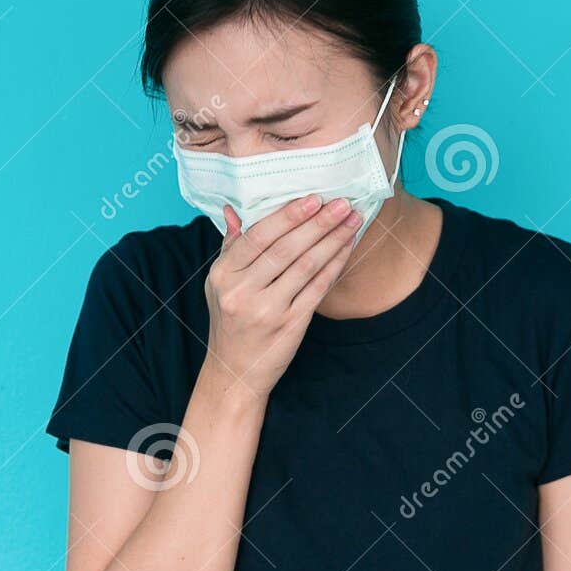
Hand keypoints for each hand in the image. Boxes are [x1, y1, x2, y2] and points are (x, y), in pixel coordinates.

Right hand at [202, 194, 360, 398]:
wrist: (234, 372)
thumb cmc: (230, 322)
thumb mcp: (219, 285)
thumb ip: (231, 247)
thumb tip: (234, 209)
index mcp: (221, 275)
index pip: (257, 237)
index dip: (288, 216)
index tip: (313, 198)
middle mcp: (241, 292)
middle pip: (285, 249)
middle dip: (318, 223)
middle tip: (342, 203)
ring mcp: (267, 310)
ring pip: (306, 267)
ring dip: (332, 240)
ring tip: (352, 221)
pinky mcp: (289, 325)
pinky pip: (317, 289)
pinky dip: (334, 265)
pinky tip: (347, 248)